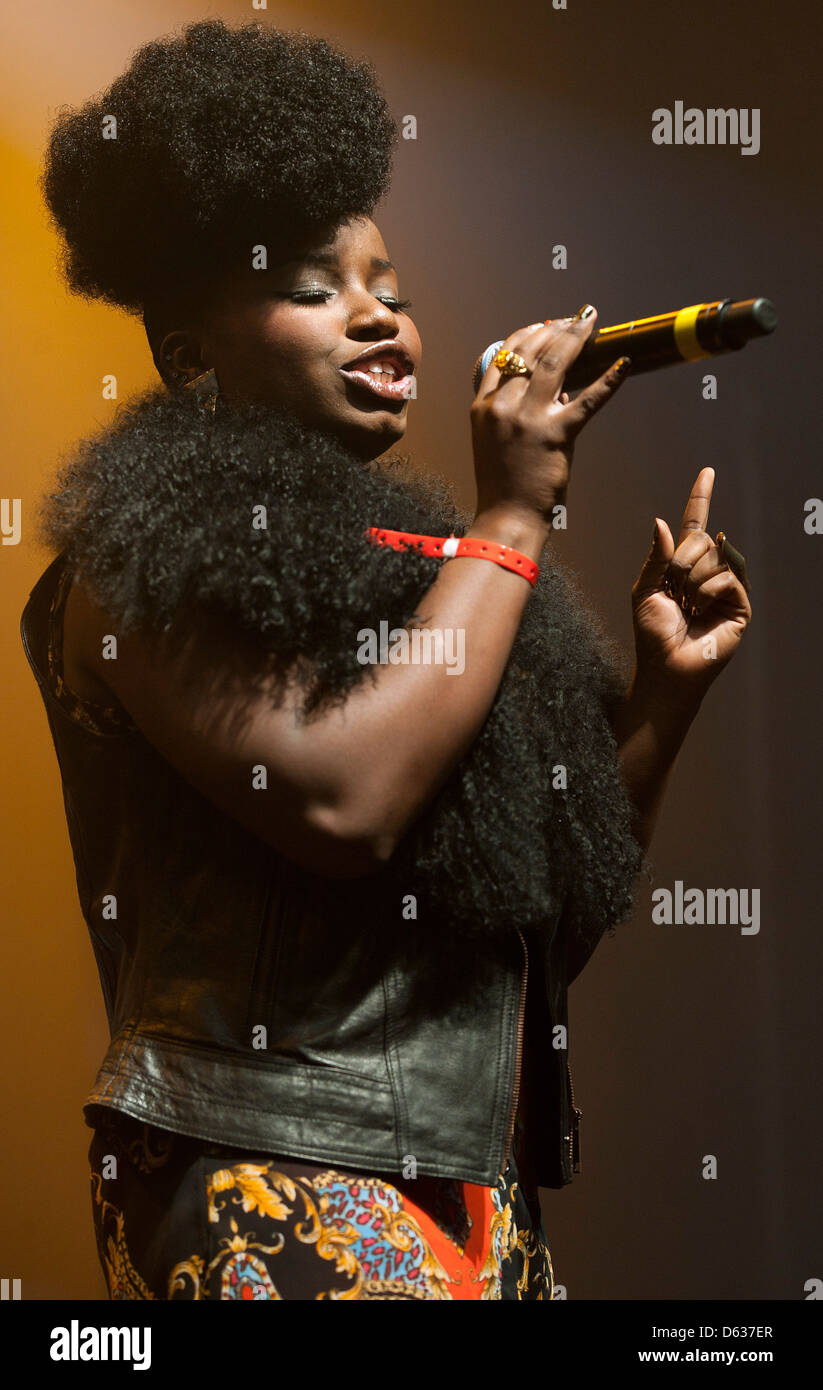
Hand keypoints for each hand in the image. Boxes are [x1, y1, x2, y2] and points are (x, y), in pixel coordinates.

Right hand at [470, 307, 630, 525]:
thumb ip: (518, 409)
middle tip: (577, 319)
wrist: (507, 517)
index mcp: (483, 405)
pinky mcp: (556, 435)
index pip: (506, 353)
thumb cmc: (504, 483)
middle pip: (531, 350)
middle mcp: (502, 406)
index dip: (530, 331)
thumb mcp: (497, 439)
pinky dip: (610, 379)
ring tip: (591, 323)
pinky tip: (625, 363)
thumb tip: (559, 389)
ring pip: (554, 362)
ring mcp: (528, 419)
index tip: (548, 323)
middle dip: (557, 327)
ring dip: (576, 337)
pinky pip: (588, 400)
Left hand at [630, 467, 751, 703]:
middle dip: (680, 561)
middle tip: (674, 591)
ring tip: (688, 608)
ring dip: (691, 581)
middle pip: (701, 539)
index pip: (695, 525)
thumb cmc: (651, 634)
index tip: (707, 472)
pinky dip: (708, 592)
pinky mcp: (740, 604)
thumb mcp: (644, 590)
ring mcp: (725, 587)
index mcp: (683, 565)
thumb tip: (663, 522)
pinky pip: (726, 577)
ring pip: (713, 558)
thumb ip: (655, 557)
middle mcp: (707, 571)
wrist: (665, 668)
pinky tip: (701, 612)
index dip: (700, 498)